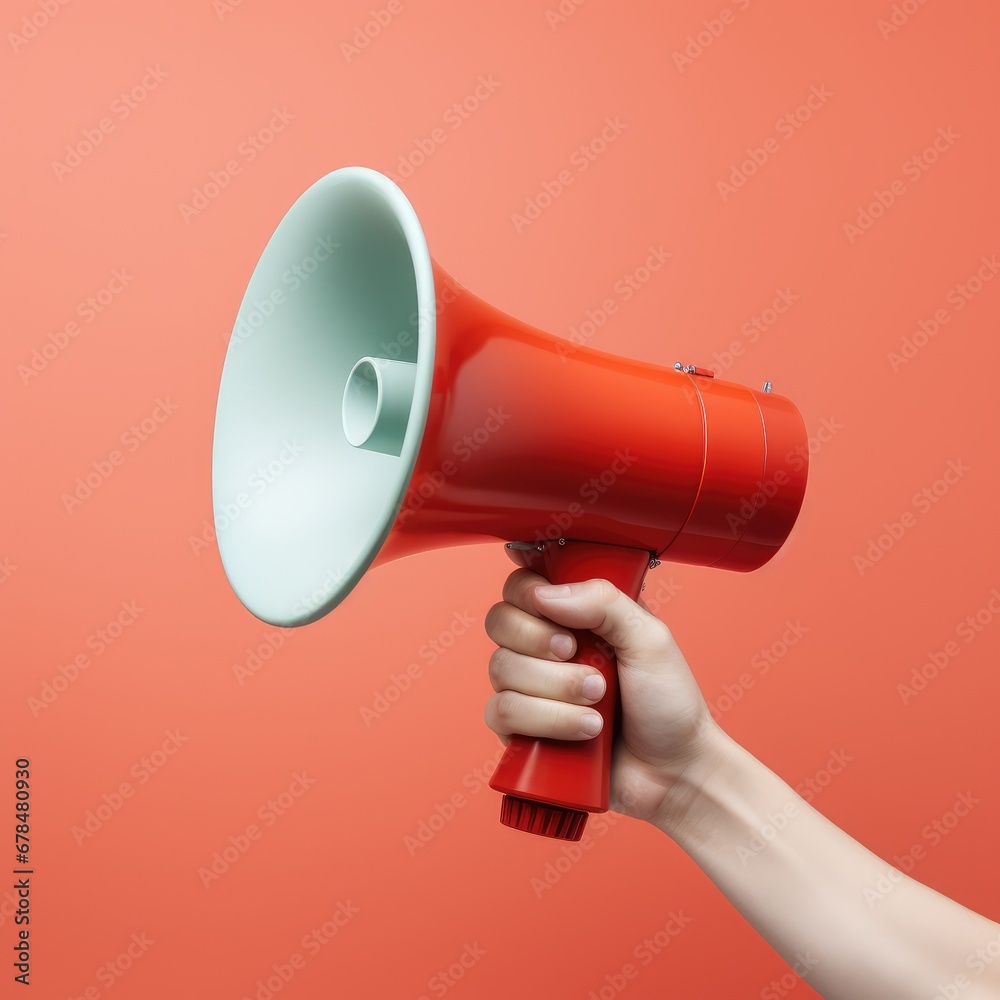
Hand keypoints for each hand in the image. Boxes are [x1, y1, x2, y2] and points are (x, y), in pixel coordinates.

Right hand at [483, 560, 731, 825]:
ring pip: (501, 669)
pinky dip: (546, 720)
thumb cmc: (668, 702)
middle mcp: (545, 646)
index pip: (522, 585)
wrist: (674, 771)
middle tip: (579, 656)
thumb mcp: (650, 639)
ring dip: (554, 688)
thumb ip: (604, 602)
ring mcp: (530, 688)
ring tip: (598, 701)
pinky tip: (582, 729)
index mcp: (574, 614)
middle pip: (500, 621)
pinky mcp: (523, 729)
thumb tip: (545, 593)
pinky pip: (501, 713)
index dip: (527, 593)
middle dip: (539, 642)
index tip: (552, 611)